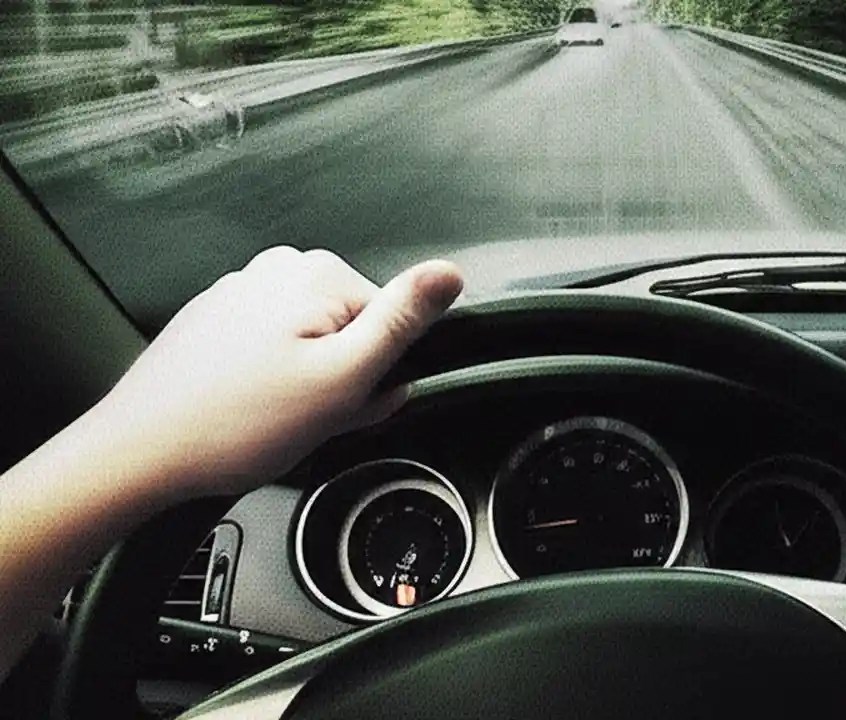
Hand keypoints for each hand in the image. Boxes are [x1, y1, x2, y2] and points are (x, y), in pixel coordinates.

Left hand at [89, 247, 461, 496]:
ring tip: (276, 421)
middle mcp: (278, 271)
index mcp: (318, 275)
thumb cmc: (237, 424)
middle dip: (344, 381)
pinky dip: (273, 383)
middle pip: (351, 331)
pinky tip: (251, 412)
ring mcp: (242, 293)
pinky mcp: (217, 321)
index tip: (351, 402)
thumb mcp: (343, 378)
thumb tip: (449, 275)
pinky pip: (273, 350)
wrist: (141, 451)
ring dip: (311, 387)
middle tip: (313, 418)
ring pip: (312, 345)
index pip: (391, 324)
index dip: (379, 375)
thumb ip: (402, 322)